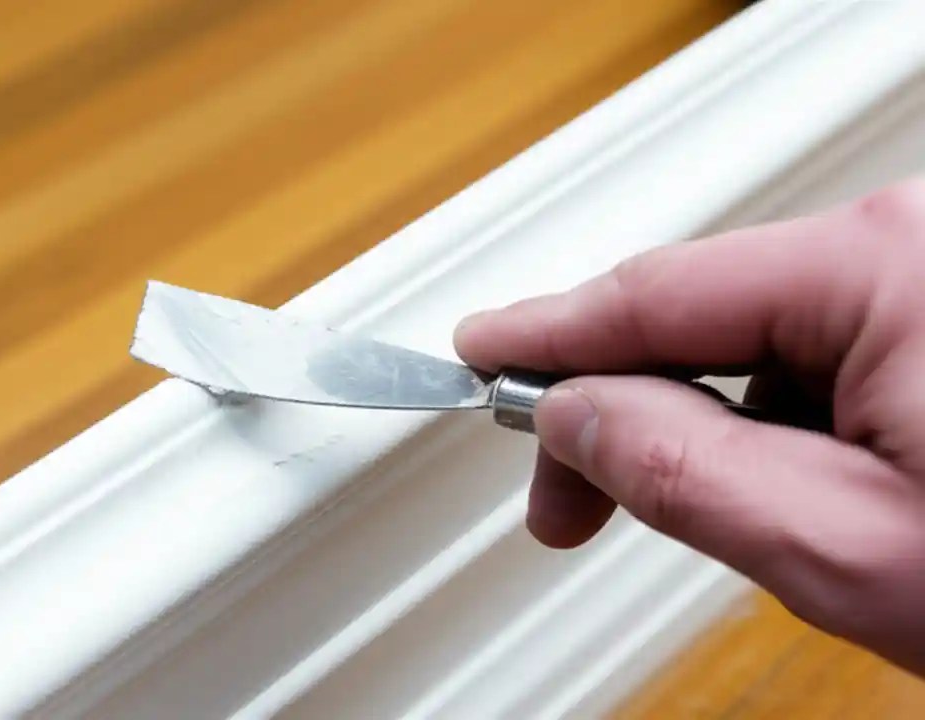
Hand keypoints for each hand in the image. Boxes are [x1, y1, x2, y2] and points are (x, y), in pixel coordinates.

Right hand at [454, 178, 924, 675]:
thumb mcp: (847, 550)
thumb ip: (681, 470)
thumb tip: (575, 417)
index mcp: (895, 270)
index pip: (660, 291)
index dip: (549, 335)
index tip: (483, 354)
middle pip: (712, 313)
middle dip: (627, 408)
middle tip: (568, 496)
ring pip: (771, 342)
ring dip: (714, 425)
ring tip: (715, 516)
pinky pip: (836, 352)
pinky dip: (787, 421)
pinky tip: (795, 489)